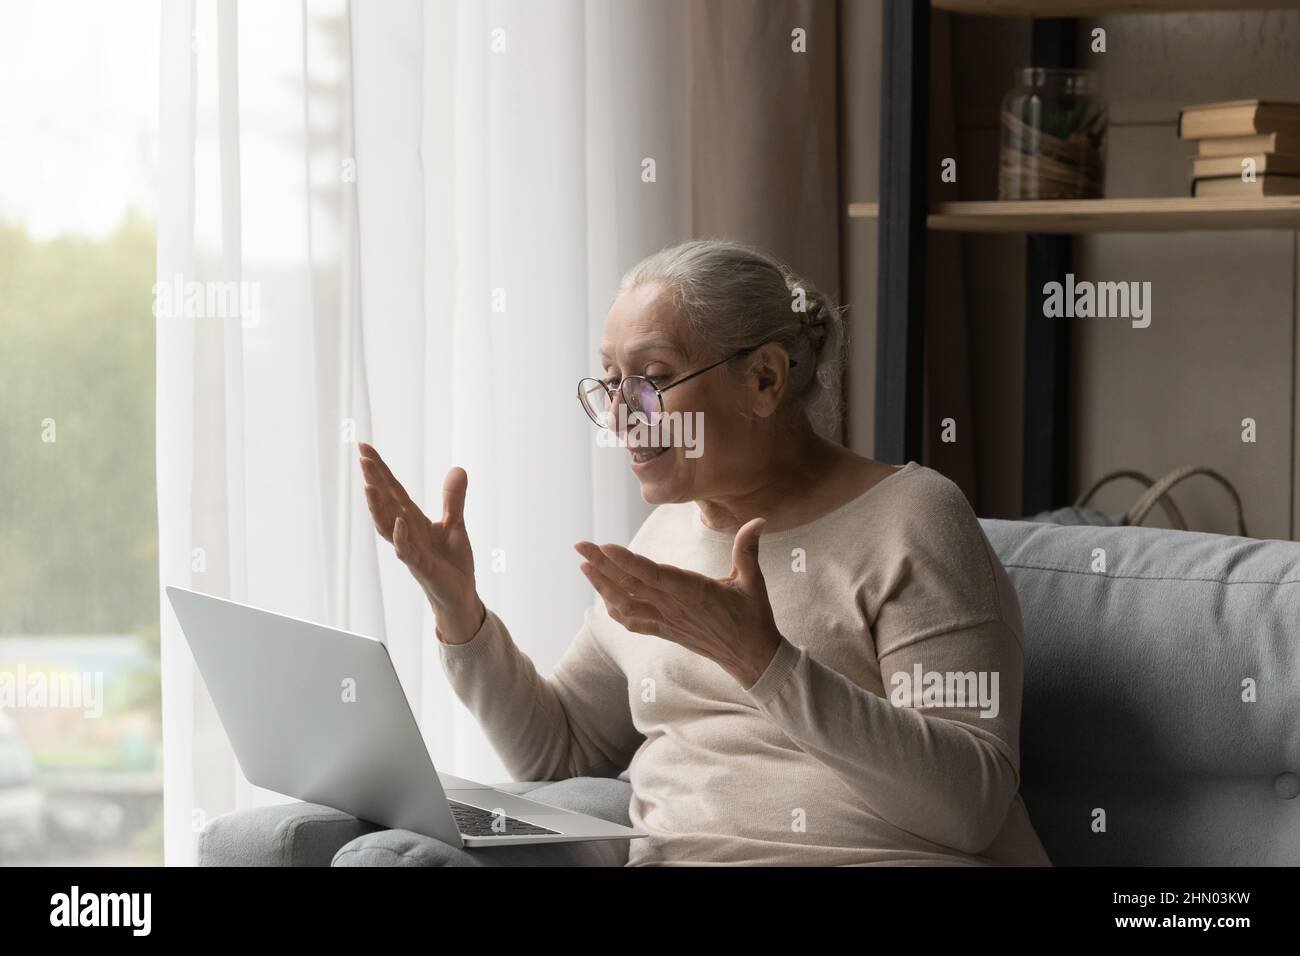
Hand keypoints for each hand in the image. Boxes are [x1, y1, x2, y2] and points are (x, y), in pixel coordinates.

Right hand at [358, 442, 483, 643]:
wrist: (460, 593)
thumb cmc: (451, 561)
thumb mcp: (455, 523)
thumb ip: (453, 498)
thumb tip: (458, 468)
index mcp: (413, 518)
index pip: (393, 489)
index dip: (380, 469)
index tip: (364, 447)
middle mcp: (406, 531)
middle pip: (386, 502)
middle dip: (374, 480)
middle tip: (362, 457)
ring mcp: (411, 548)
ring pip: (387, 525)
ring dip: (378, 507)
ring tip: (369, 485)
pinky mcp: (421, 566)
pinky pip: (407, 551)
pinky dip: (402, 537)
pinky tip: (399, 521)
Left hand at [574, 518, 782, 689]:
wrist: (751, 657)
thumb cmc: (752, 617)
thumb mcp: (752, 581)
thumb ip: (747, 548)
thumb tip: (758, 520)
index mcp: (693, 591)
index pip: (652, 574)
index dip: (626, 561)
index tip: (604, 546)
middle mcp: (674, 607)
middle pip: (631, 585)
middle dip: (602, 564)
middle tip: (580, 545)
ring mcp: (667, 621)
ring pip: (626, 604)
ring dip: (602, 586)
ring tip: (583, 566)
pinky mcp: (666, 631)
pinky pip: (634, 623)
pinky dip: (616, 611)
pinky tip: (603, 597)